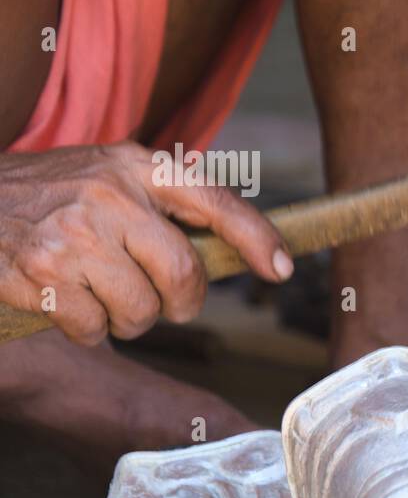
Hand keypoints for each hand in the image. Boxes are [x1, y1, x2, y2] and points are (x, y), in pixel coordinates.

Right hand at [0, 142, 291, 344]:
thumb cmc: (51, 197)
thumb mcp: (110, 176)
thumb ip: (164, 203)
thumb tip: (242, 252)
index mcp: (137, 167)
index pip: (216, 201)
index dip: (257, 238)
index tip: (283, 270)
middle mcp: (108, 195)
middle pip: (182, 275)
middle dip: (178, 304)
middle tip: (160, 304)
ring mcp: (69, 234)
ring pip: (138, 312)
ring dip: (125, 321)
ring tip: (100, 295)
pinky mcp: (35, 272)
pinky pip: (90, 328)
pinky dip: (84, 330)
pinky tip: (63, 301)